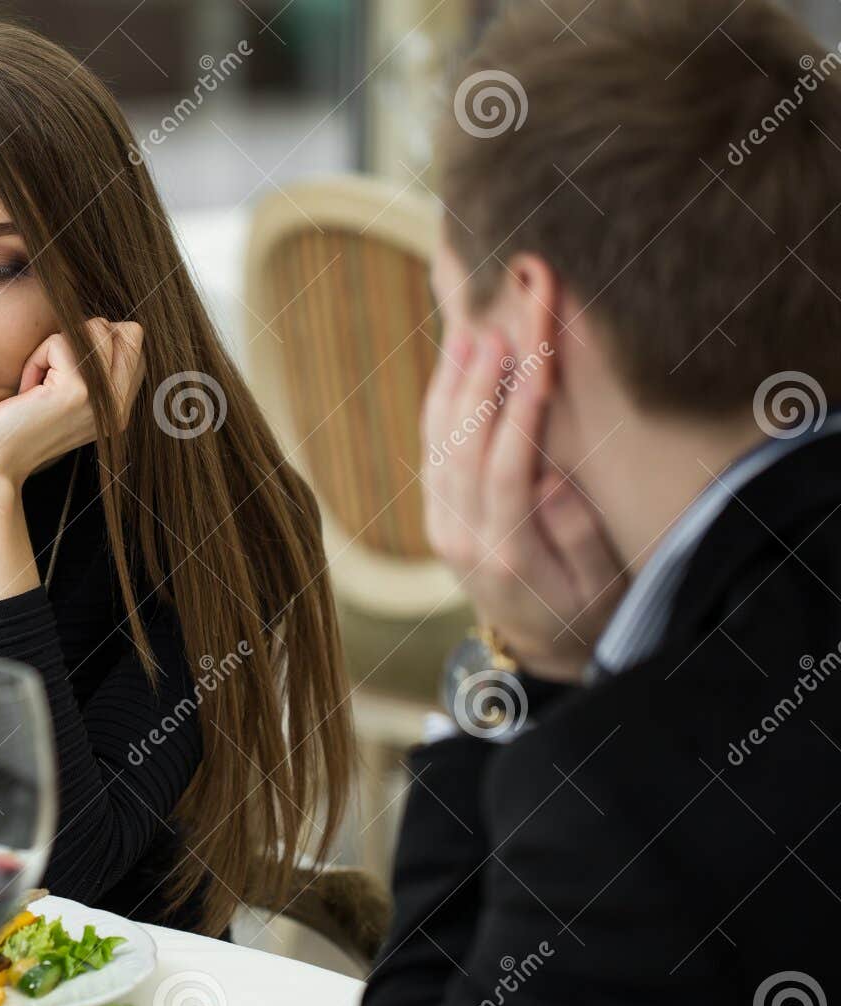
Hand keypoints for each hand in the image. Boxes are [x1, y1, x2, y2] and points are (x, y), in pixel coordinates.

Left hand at [0, 318, 144, 485]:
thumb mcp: (65, 392)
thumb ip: (92, 366)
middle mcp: (120, 407)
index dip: (95, 340)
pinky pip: (59, 342)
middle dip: (80, 339)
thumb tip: (104, 324)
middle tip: (52, 376)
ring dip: (56, 348)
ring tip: (39, 384)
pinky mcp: (77, 392)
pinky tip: (27, 392)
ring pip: (95, 329)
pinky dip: (36, 359)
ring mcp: (103, 400)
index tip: (64, 373)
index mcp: (121, 407)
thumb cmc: (17, 423)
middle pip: (125, 330)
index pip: (133, 341)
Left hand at [422, 328, 627, 681]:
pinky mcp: (435, 512)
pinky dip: (439, 402)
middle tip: (497, 329)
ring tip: (468, 331)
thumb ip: (577, 534)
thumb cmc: (586, 610)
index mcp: (508, 556)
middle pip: (461, 450)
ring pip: (437, 445)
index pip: (505, 472)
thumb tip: (550, 479)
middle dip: (479, 385)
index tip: (535, 359)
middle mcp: (462, 538)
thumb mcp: (602, 585)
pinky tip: (453, 361)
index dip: (519, 414)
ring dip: (451, 385)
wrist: (539, 648)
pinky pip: (431, 450)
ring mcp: (441, 525)